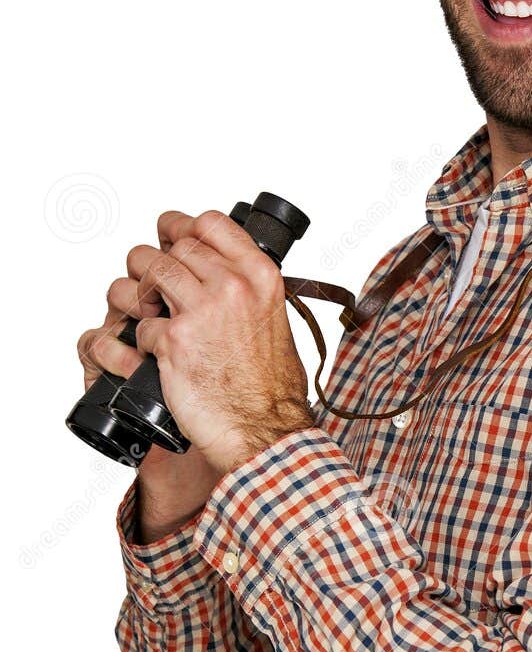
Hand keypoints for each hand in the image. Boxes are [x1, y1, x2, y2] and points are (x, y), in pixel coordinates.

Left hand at [128, 208, 315, 478]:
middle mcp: (231, 286)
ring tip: (143, 309)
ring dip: (136, 291)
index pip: (210, 223)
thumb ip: (247, 290)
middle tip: (151, 284)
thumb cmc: (273, 388)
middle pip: (172, 247)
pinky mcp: (174, 342)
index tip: (169, 235)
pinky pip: (140, 325)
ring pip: (147, 272)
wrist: (266, 428)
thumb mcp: (276, 320)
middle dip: (153, 263)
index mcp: (259, 276)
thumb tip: (216, 273)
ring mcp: (201, 312)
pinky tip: (156, 354)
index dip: (180, 226)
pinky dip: (141, 340)